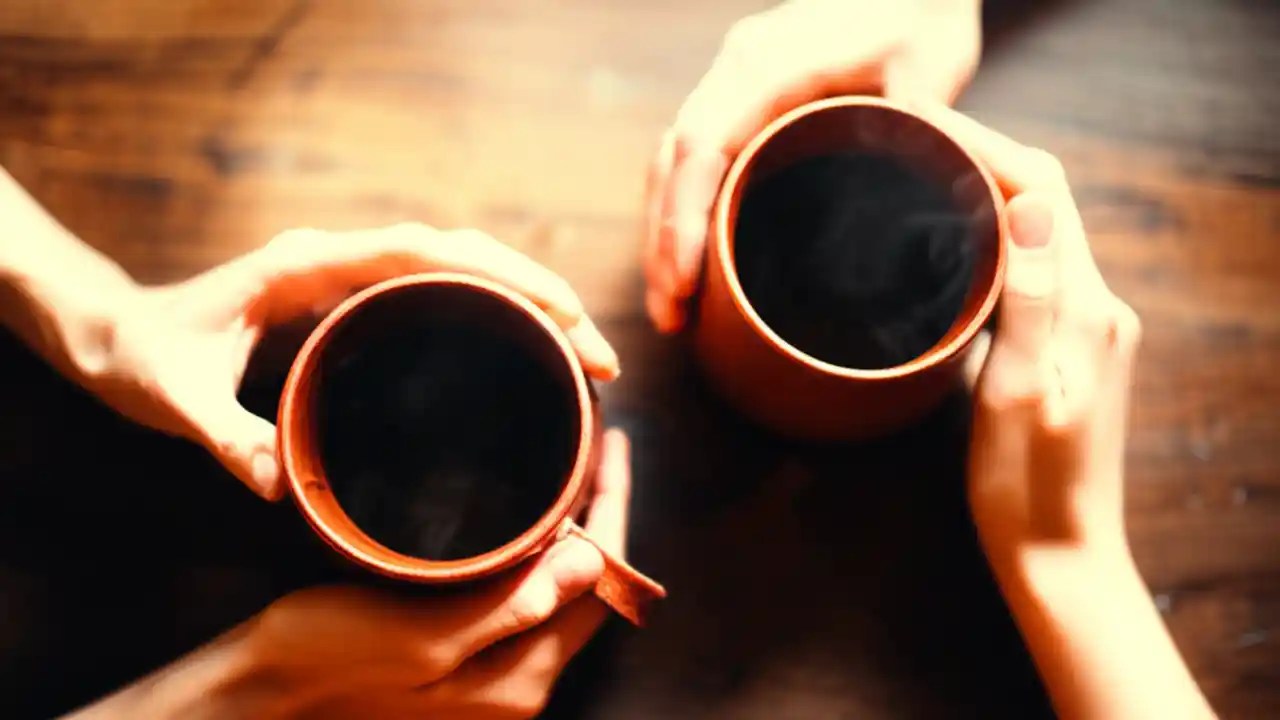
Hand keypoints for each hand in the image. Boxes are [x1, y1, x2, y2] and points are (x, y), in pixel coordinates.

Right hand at [78, 429, 633, 719]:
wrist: (262, 689)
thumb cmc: (325, 659)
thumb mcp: (419, 633)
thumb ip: (510, 606)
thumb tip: (592, 561)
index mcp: (520, 680)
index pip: (600, 587)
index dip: (611, 513)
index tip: (610, 446)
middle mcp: (519, 683)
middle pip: (587, 587)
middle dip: (598, 514)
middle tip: (595, 444)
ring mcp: (492, 672)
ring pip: (556, 588)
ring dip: (569, 528)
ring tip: (572, 464)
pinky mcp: (466, 657)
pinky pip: (523, 594)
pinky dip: (534, 548)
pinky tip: (524, 512)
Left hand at [90, 224, 619, 499]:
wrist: (121, 333)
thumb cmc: (147, 355)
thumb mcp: (175, 396)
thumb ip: (223, 435)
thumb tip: (281, 484)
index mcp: (310, 263)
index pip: (424, 248)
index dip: (501, 274)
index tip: (561, 312)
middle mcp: (341, 257)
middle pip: (463, 253)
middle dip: (540, 290)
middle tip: (598, 351)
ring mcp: (354, 273)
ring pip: (461, 267)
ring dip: (528, 299)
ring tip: (585, 352)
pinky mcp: (358, 296)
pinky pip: (442, 291)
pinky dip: (496, 312)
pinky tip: (528, 352)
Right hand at [644, 0, 982, 331]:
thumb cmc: (921, 15)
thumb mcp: (922, 69)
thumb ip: (900, 133)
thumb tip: (893, 217)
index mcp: (765, 63)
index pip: (699, 144)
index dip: (683, 218)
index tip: (685, 284)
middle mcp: (736, 73)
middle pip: (672, 163)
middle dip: (663, 243)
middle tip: (670, 316)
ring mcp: (735, 90)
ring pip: (674, 166)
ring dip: (666, 236)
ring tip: (674, 310)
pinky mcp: (747, 110)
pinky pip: (700, 163)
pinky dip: (687, 216)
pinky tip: (695, 266)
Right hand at [927, 105, 1140, 568]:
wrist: (1060, 557)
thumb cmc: (1027, 489)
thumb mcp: (1020, 392)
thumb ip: (1030, 297)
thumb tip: (1030, 205)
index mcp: (1085, 309)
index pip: (1043, 193)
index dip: (986, 148)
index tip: (924, 127)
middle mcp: (1096, 307)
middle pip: (1044, 202)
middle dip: (982, 160)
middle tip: (911, 143)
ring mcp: (1086, 326)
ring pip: (1037, 233)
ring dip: (987, 196)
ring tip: (922, 178)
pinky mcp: (1069, 347)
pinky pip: (1033, 270)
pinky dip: (994, 240)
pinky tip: (952, 245)